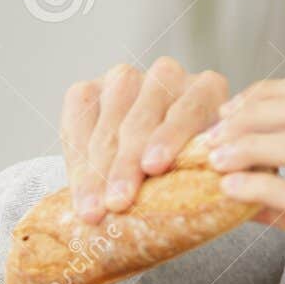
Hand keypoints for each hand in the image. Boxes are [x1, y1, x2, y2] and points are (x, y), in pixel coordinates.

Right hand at [60, 58, 228, 223]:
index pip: (189, 110)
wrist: (157, 165)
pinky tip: (80, 190)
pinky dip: (77, 161)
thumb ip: (202, 173)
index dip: (169, 137)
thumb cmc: (194, 169)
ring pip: (107, 125)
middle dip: (125, 165)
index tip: (153, 167)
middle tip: (118, 202)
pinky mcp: (89, 90)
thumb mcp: (207, 169)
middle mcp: (167, 76)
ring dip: (98, 171)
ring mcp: (125, 80)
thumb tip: (191, 200)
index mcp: (208, 89)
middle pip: (141, 121)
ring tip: (93, 207)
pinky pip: (76, 123)